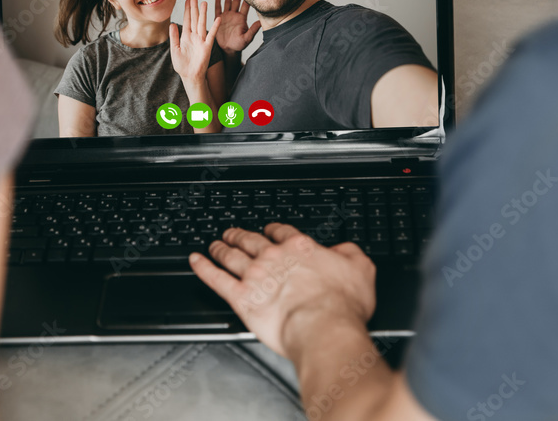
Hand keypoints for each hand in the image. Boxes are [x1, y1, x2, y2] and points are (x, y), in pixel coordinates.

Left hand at [170, 0, 220, 84]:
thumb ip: (173, 37)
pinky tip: (217, 19)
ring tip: (204, 2)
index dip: (187, 10)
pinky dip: (214, 27)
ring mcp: (201, 40)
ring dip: (203, 13)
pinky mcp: (207, 47)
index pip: (186, 20)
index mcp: (185, 37)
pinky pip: (211, 35)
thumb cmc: (182, 65)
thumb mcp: (174, 49)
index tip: (187, 0)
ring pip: (202, 24)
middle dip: (194, 7)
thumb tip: (172, 24)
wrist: (190, 76)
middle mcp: (194, 36)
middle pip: (194, 19)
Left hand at [190, 224, 376, 358]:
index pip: (281, 232)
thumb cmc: (340, 306)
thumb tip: (343, 249)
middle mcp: (273, 258)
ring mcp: (255, 277)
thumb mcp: (361, 270)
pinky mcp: (241, 298)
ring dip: (221, 247)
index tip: (268, 230)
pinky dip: (204, 268)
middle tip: (232, 232)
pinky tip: (196, 261)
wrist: (322, 328)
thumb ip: (350, 254)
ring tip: (214, 244)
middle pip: (251, 240)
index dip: (272, 229)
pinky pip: (216, 279)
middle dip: (240, 235)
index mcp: (300, 249)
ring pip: (231, 256)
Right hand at [214, 0, 260, 52]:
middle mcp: (234, 15)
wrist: (227, 49)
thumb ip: (253, 31)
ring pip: (228, 2)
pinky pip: (218, 8)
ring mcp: (226, 16)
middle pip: (236, 1)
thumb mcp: (247, 39)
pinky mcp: (218, 19)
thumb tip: (261, 23)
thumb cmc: (238, 45)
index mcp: (241, 19)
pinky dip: (218, 1)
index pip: (245, 6)